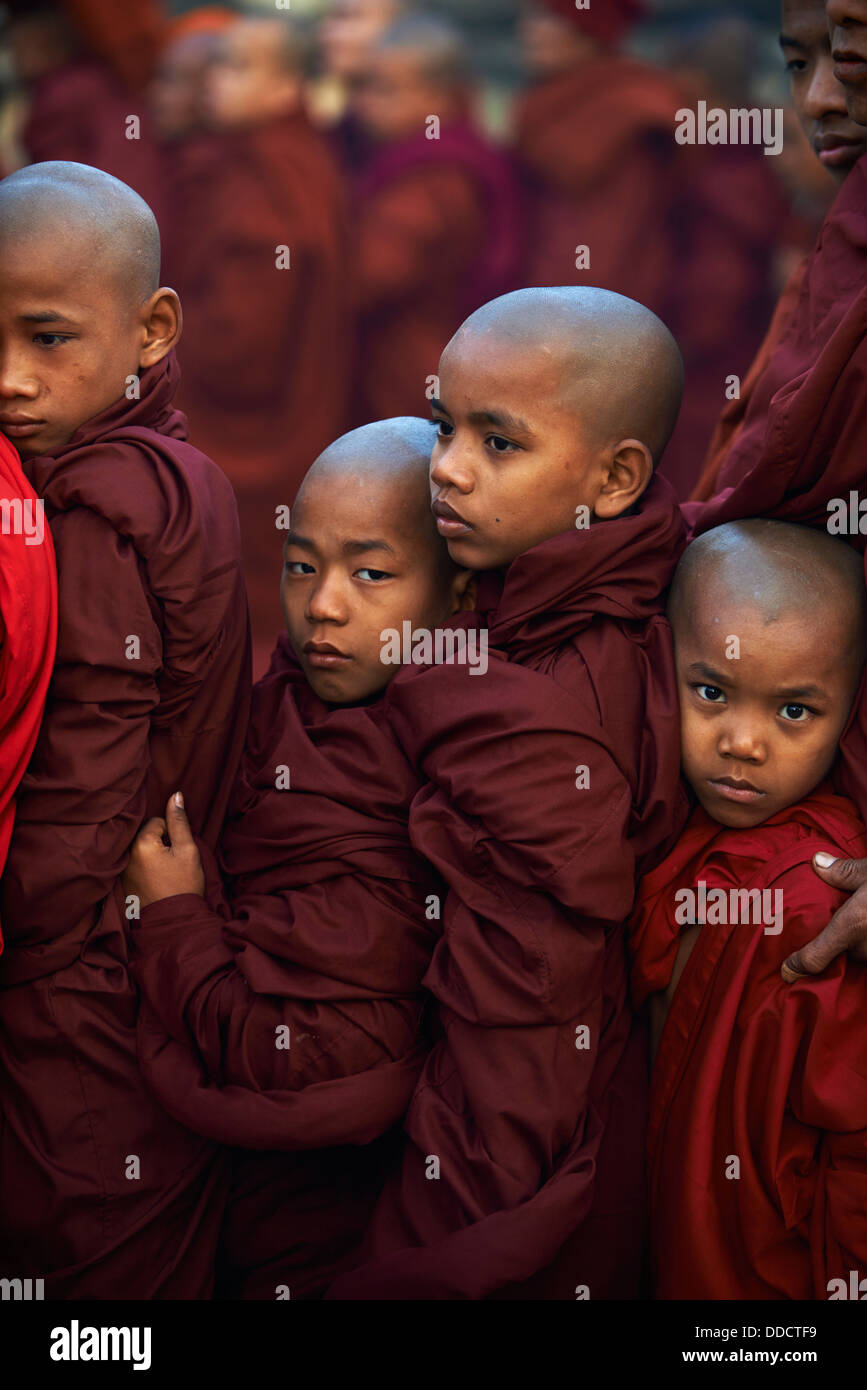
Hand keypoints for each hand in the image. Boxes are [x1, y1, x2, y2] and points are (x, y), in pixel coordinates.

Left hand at [123, 791, 204, 908]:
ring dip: (150, 853)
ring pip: (139, 848)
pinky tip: (153, 878)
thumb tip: (176, 795)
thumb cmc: (183, 884)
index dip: (172, 835)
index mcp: (141, 843)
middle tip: (170, 863)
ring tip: (162, 871)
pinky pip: (133, 862)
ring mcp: (121, 869)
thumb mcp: (187, 850)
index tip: (176, 853)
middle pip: (145, 834)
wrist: (173, 921)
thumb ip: (180, 821)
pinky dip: (143, 865)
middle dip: (159, 843)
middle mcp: (125, 854)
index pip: (157, 822)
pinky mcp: (121, 881)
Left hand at [781, 854, 866, 981]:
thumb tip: (817, 862)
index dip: (798, 966)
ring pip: (862, 953)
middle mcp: (865, 947)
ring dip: (858, 942)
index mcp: (851, 926)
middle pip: (842, 952)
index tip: (786, 971)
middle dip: (837, 942)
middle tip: (833, 924)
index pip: (816, 956)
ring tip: (858, 922)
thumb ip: (844, 871)